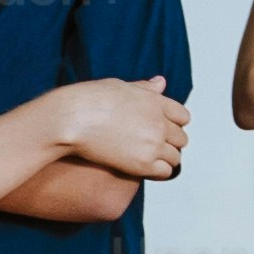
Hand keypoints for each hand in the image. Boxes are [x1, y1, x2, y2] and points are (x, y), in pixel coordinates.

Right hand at [48, 77, 189, 178]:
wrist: (70, 119)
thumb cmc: (88, 101)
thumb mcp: (120, 86)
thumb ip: (144, 88)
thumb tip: (161, 82)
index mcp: (156, 101)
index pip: (183, 116)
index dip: (173, 124)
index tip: (162, 130)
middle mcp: (159, 122)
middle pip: (181, 138)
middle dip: (170, 142)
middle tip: (153, 146)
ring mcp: (153, 144)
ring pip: (175, 157)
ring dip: (165, 158)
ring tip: (148, 159)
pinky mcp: (142, 164)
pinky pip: (164, 172)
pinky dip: (158, 171)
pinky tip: (144, 168)